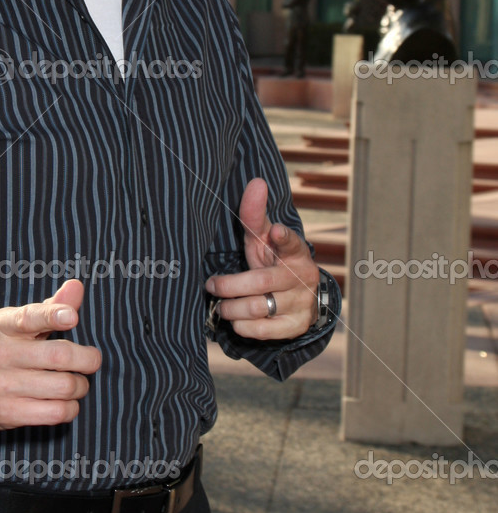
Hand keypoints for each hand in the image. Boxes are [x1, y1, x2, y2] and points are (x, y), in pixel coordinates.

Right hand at [0, 279, 101, 430]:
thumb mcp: (13, 322)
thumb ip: (49, 307)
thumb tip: (77, 286)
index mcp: (3, 325)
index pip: (29, 317)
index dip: (53, 315)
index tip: (72, 318)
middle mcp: (0, 354)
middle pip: (58, 356)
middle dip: (87, 359)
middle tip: (92, 359)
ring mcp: (2, 386)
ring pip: (63, 386)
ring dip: (81, 386)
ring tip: (77, 382)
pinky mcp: (7, 414)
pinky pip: (55, 413)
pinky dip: (71, 408)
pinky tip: (67, 402)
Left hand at [205, 178, 318, 339]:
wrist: (298, 297)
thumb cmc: (273, 260)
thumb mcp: (263, 238)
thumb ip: (254, 214)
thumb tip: (256, 181)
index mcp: (294, 251)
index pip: (291, 242)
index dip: (283, 238)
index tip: (275, 231)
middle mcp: (302, 277)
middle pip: (260, 281)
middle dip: (229, 285)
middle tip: (211, 284)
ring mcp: (301, 303)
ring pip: (257, 308)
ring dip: (231, 308)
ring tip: (221, 305)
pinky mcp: (295, 326)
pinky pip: (262, 331)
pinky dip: (242, 326)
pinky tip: (236, 320)